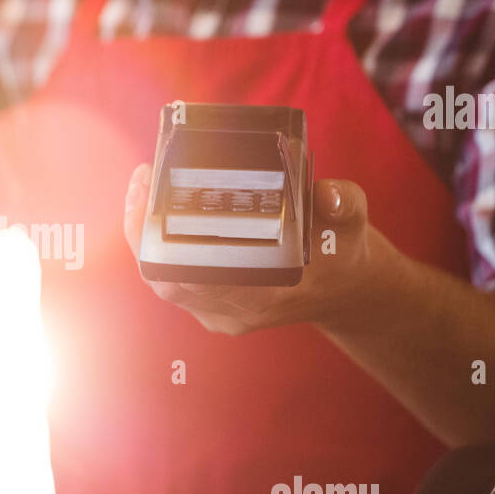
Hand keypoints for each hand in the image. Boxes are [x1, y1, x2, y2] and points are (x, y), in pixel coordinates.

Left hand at [122, 163, 389, 335]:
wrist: (343, 289)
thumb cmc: (343, 251)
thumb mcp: (353, 221)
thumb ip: (345, 204)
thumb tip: (328, 194)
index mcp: (270, 293)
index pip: (198, 278)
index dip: (164, 241)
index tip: (149, 195)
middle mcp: (240, 310)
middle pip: (168, 279)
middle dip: (144, 230)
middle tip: (141, 179)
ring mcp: (223, 314)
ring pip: (165, 282)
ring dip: (147, 239)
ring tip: (142, 188)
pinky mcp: (214, 309)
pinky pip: (174, 283)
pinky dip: (158, 251)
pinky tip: (154, 212)